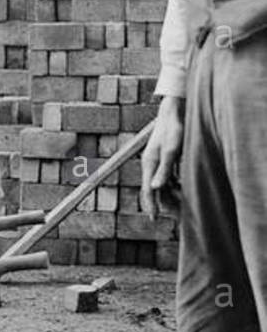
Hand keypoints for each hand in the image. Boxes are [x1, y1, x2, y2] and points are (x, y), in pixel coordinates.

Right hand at [141, 96, 183, 218]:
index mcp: (149, 163)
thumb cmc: (174, 130)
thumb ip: (164, 170)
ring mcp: (157, 161)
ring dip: (170, 194)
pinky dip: (174, 184)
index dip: (151, 205)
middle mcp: (151, 164)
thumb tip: (155, 188)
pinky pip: (168, 176)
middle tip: (175, 215)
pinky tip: (183, 188)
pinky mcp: (165, 157)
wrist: (175, 112)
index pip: (148, 190)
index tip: (153, 219)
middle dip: (162, 202)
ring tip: (181, 205)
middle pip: (154, 189)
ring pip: (162, 183)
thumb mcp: (171, 151)